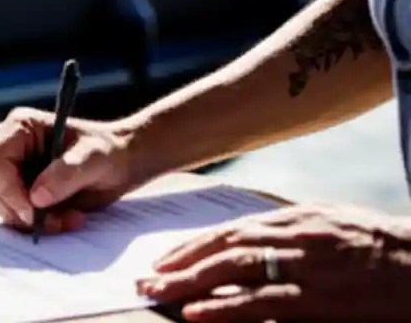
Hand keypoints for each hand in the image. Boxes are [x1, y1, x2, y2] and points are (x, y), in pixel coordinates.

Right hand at [0, 107, 137, 232]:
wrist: (122, 165)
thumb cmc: (109, 151)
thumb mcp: (94, 158)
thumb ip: (66, 173)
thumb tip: (36, 197)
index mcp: (20, 127)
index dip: (9, 190)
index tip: (34, 212)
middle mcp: (9, 147)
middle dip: (20, 210)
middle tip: (56, 222)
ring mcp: (12, 171)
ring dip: (30, 221)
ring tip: (67, 220)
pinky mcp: (20, 192)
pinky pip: (14, 215)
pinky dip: (36, 225)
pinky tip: (65, 219)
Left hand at [138, 204, 410, 320]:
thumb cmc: (388, 252)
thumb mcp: (337, 227)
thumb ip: (294, 234)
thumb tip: (251, 243)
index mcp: (299, 218)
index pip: (232, 229)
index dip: (193, 245)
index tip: (162, 260)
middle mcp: (297, 236)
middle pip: (224, 246)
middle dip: (179, 263)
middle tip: (145, 280)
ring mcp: (309, 266)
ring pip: (235, 270)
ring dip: (190, 283)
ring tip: (157, 295)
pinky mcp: (321, 300)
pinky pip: (263, 303)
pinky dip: (225, 307)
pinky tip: (197, 313)